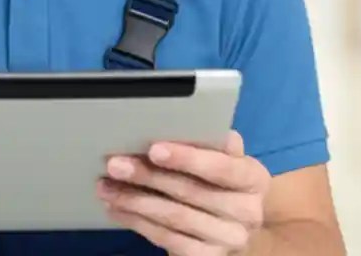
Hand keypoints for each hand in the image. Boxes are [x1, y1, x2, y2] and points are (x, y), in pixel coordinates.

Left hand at [98, 130, 269, 255]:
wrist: (234, 225)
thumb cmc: (221, 181)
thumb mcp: (224, 159)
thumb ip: (210, 142)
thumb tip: (187, 120)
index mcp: (254, 178)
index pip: (222, 168)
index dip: (188, 158)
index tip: (154, 149)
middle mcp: (248, 212)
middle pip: (191, 192)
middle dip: (148, 176)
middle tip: (115, 164)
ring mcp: (230, 239)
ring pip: (174, 217)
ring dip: (134, 200)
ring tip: (106, 186)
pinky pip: (167, 239)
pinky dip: (137, 222)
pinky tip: (117, 209)